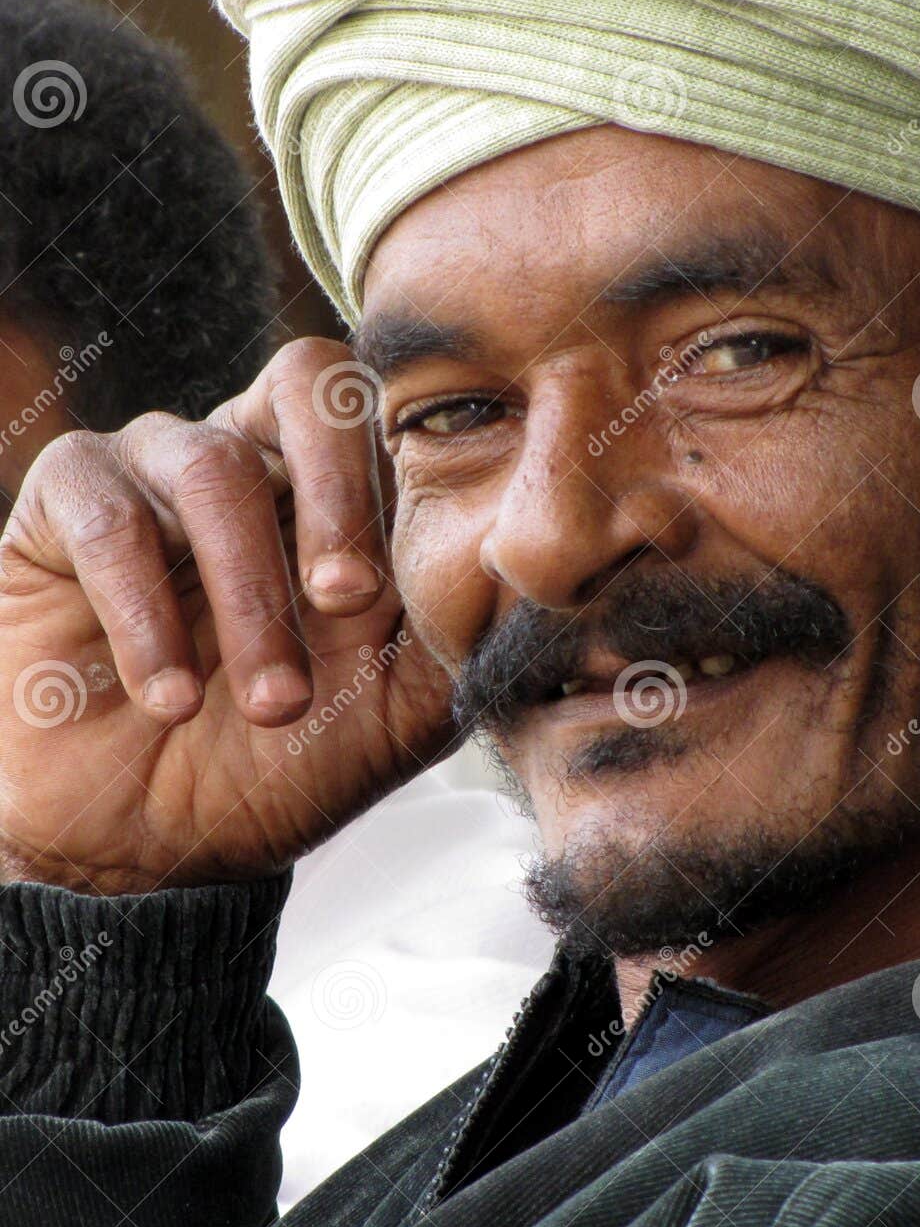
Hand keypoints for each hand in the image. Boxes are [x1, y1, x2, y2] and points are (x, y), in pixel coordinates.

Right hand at [0, 338, 455, 892]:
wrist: (159, 845)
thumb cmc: (292, 762)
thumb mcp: (405, 707)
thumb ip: (466, 632)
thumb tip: (547, 574)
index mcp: (342, 485)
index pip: (388, 410)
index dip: (411, 471)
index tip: (418, 582)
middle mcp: (254, 452)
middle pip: (306, 382)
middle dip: (338, 497)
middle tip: (347, 605)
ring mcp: (155, 468)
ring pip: (212, 466)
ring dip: (249, 597)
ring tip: (271, 703)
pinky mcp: (65, 502)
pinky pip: (106, 510)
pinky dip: (145, 612)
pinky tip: (172, 699)